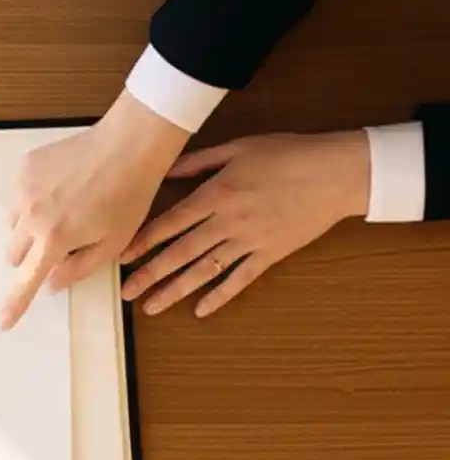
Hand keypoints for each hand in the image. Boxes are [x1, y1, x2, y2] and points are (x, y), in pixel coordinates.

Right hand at [0, 91, 189, 328]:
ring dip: (29, 227)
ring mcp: (24, 189)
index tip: (3, 322)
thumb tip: (53, 283)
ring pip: (13, 224)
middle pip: (13, 252)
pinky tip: (60, 190)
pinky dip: (32, 201)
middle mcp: (32, 215)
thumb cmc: (128, 196)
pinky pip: (18, 196)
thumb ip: (79, 268)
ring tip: (61, 212)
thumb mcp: (113, 242)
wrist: (127, 145)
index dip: (15, 303)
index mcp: (56, 238)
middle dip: (31, 254)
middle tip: (59, 243)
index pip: (27, 279)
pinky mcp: (24, 168)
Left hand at [120, 130, 369, 317]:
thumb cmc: (289, 154)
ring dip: (176, 290)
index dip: (144, 241)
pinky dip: (220, 296)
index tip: (122, 257)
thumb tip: (164, 170)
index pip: (171, 223)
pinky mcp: (271, 254)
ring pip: (206, 271)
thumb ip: (198, 161)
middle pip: (182, 252)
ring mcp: (250, 241)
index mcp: (217, 194)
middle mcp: (229, 221)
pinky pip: (241, 279)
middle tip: (126, 292)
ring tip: (151, 306)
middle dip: (150, 274)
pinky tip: (200, 311)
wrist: (338, 173)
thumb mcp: (238, 148)